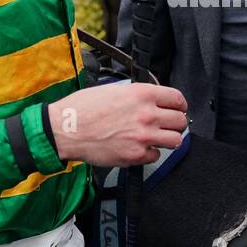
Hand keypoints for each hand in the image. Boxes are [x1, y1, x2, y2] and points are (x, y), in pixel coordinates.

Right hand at [49, 82, 186, 166]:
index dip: (179, 105)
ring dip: (168, 138)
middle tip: (168, 124)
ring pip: (175, 140)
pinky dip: (150, 153)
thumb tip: (151, 100)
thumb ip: (137, 95)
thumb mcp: (114, 90)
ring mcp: (143, 136)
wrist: (66, 129)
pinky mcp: (135, 155)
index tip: (177, 108)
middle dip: (175, 122)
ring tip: (158, 137)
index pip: (177, 99)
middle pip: (180, 120)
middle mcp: (147, 115)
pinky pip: (156, 156)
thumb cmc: (83, 108)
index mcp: (142, 94)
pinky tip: (140, 147)